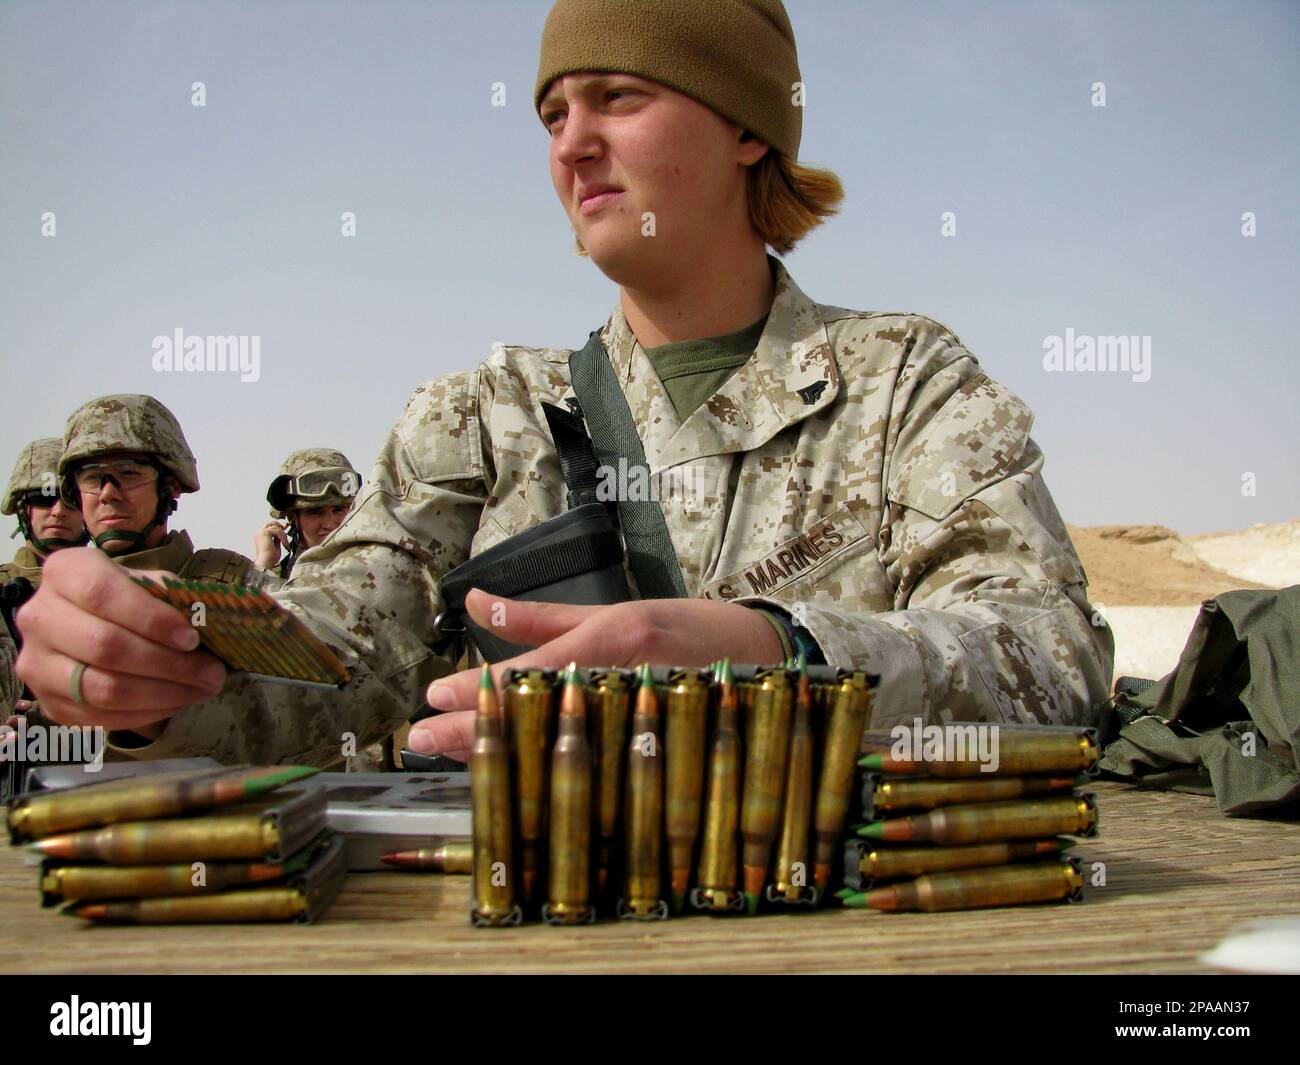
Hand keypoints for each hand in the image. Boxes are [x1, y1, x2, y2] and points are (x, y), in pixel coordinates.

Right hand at [14, 549, 227, 731]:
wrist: (90, 624)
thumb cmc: (128, 598)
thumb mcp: (148, 583)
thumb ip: (172, 598)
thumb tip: (206, 626)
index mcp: (64, 573)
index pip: (102, 594)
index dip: (151, 619)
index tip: (192, 638)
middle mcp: (39, 617)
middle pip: (105, 647)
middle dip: (169, 664)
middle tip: (212, 672)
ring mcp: (36, 664)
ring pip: (103, 689)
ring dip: (163, 694)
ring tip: (202, 689)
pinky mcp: (48, 703)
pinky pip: (100, 717)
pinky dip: (146, 714)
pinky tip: (177, 702)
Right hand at [253, 521, 289, 570]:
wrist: (265, 563)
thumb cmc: (270, 558)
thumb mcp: (275, 546)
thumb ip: (278, 539)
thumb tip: (283, 534)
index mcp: (260, 536)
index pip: (270, 527)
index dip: (278, 527)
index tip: (285, 529)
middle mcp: (259, 533)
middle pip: (272, 523)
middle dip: (281, 527)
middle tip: (287, 532)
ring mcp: (261, 532)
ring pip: (277, 528)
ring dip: (284, 537)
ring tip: (286, 546)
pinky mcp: (265, 532)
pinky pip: (278, 531)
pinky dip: (283, 538)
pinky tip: (285, 546)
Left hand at [408, 588, 784, 760]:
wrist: (769, 659)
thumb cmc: (692, 629)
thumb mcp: (614, 610)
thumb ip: (542, 615)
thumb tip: (476, 601)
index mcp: (614, 636)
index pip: (532, 669)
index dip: (479, 688)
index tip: (436, 698)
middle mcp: (624, 677)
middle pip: (533, 713)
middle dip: (473, 731)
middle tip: (422, 738)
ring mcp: (640, 715)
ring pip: (556, 743)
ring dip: (501, 750)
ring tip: (452, 756)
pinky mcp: (654, 743)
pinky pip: (590, 760)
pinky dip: (547, 766)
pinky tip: (515, 772)